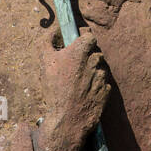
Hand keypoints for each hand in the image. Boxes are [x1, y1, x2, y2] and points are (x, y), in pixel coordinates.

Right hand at [42, 30, 110, 146]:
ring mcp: (101, 77)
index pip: (90, 37)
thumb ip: (47, 42)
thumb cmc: (54, 89)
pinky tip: (84, 93)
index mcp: (80, 52)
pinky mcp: (106, 91)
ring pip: (99, 69)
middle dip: (87, 57)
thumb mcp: (44, 62)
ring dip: (91, 73)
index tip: (79, 42)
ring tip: (78, 83)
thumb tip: (53, 32)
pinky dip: (96, 86)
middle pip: (95, 53)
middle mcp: (93, 62)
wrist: (67, 118)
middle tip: (75, 66)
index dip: (84, 38)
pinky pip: (103, 84)